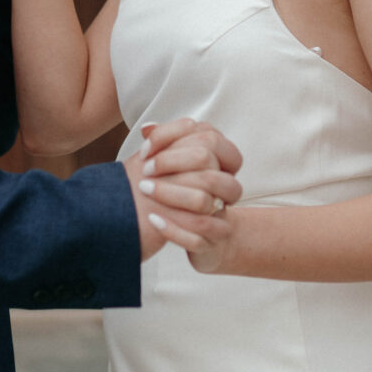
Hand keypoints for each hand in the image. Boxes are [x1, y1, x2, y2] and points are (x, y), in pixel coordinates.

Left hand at [124, 119, 242, 270]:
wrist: (201, 236)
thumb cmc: (184, 193)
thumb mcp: (175, 167)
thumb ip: (164, 145)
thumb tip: (146, 127)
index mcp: (223, 163)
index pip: (210, 140)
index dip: (174, 140)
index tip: (147, 150)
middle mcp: (227, 187)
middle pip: (209, 170)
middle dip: (171, 166)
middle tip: (145, 171)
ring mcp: (222, 217)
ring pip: (204, 203)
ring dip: (170, 196)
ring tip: (146, 190)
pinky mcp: (213, 243)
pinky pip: (197, 238)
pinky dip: (172, 228)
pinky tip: (153, 220)